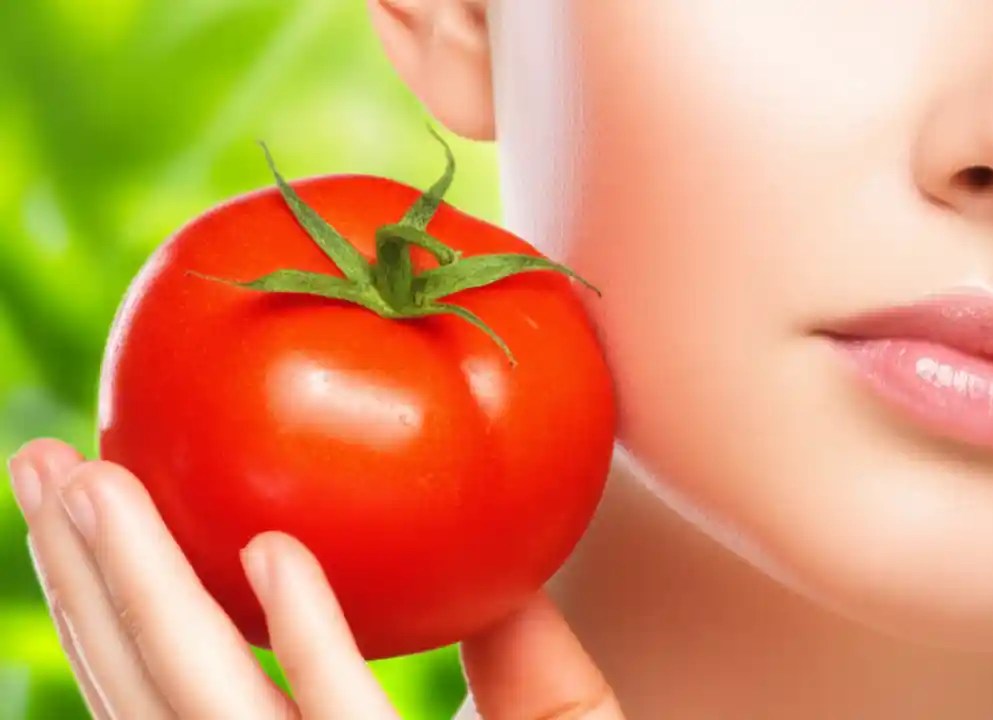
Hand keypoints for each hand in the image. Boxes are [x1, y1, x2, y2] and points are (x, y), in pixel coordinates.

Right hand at [7, 438, 623, 719]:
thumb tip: (488, 550)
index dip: (116, 597)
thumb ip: (518, 651)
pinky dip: (305, 645)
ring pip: (199, 707)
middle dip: (83, 579)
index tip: (90, 485)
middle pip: (152, 690)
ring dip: (136, 591)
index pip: (180, 687)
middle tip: (40, 463)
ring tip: (92, 482)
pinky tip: (271, 554)